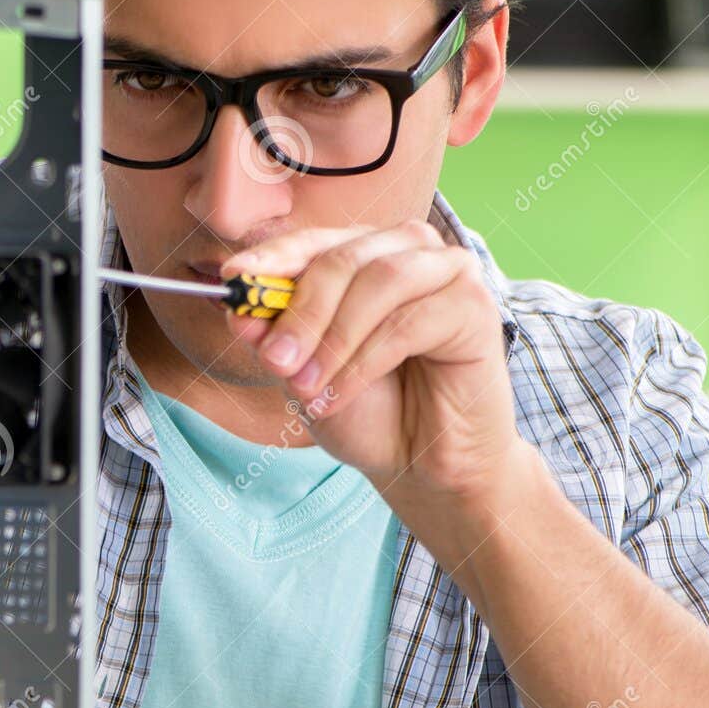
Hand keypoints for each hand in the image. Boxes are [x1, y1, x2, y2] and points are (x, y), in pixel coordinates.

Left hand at [221, 220, 528, 532]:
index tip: (233, 280)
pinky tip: (338, 394)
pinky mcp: (474, 305)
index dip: (271, 258)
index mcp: (365, 253)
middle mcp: (408, 249)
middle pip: (343, 258)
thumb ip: (275, 337)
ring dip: (332, 339)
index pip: (312, 241)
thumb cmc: (370, 413)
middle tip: (273, 360)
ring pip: (378, 282)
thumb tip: (240, 308)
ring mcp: (447, 270)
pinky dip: (363, 361)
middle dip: (300, 312)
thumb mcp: (304, 373)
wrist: (423, 466)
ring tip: (306, 387)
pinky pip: (408, 322)